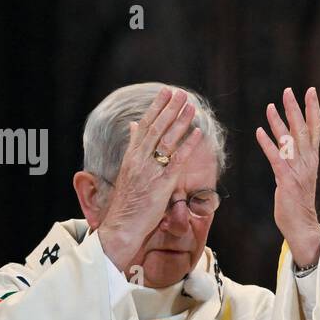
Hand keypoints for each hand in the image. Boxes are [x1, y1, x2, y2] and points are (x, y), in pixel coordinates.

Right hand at [97, 87, 203, 270]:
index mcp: (131, 156)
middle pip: (156, 128)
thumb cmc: (127, 204)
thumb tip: (135, 128)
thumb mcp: (128, 172)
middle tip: (180, 92)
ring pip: (166, 140)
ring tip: (191, 106)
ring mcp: (151, 171)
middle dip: (169, 108)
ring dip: (180, 121)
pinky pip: (177, 161)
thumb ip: (134, 150)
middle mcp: (139, 160)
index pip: (145, 126)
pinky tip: (198, 134)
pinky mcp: (162, 184)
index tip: (165, 93)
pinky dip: (188, 146)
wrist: (120, 227)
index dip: (156, 108)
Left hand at [255, 87, 319, 268]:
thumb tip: (286, 142)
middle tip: (288, 91)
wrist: (303, 226)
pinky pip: (276, 158)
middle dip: (295, 109)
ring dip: (279, 123)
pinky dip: (268, 144)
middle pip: (303, 130)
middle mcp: (307, 162)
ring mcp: (298, 171)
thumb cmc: (299, 202)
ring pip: (289, 142)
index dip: (313, 109)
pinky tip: (259, 132)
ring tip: (270, 106)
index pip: (315, 129)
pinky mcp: (286, 181)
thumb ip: (295, 159)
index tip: (310, 91)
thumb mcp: (300, 176)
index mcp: (312, 159)